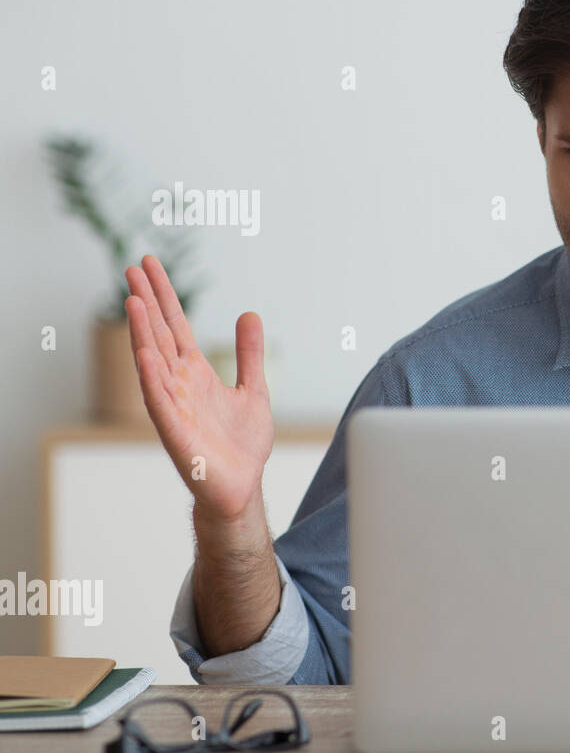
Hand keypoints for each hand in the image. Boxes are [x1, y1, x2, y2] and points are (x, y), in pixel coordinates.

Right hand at [124, 255, 273, 521]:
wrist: (241, 488)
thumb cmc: (242, 444)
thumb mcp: (254, 389)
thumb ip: (250, 354)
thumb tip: (250, 314)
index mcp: (196, 373)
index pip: (175, 325)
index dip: (163, 295)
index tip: (148, 265)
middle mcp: (179, 384)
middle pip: (159, 335)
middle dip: (147, 302)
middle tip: (132, 267)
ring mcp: (174, 406)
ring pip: (153, 362)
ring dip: (142, 332)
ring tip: (134, 300)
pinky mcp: (176, 431)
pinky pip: (160, 401)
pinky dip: (152, 378)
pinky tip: (145, 355)